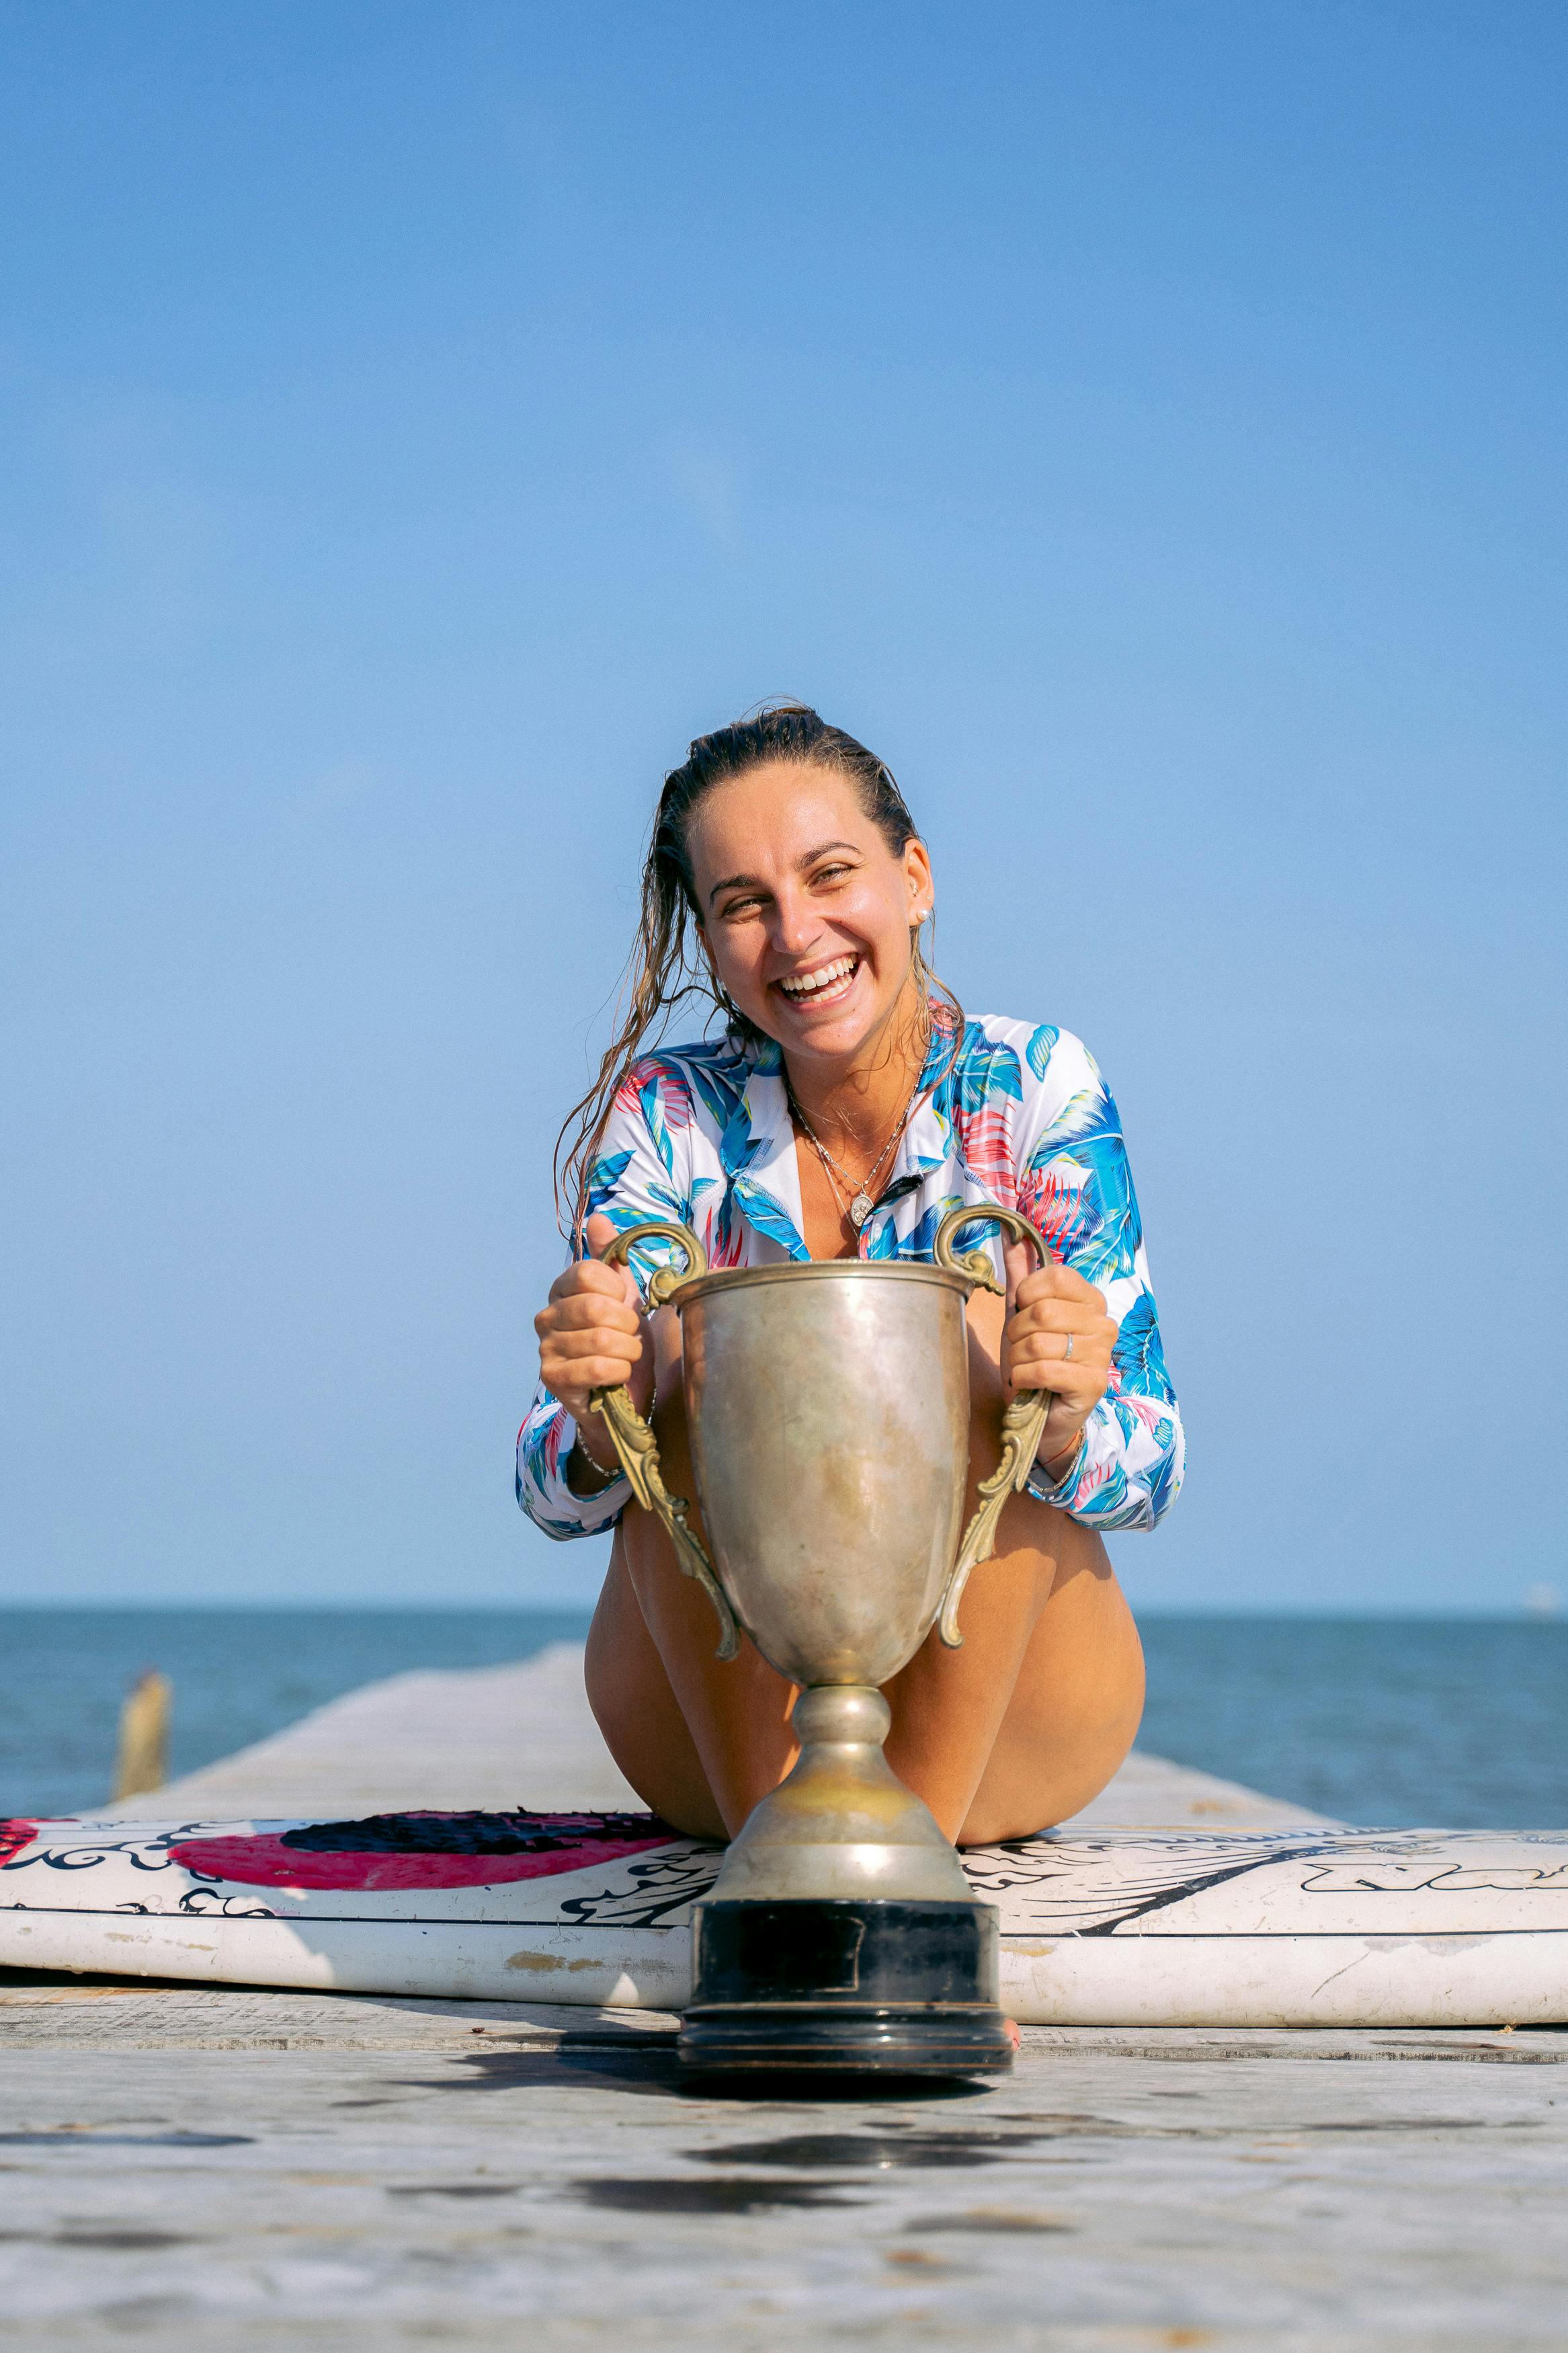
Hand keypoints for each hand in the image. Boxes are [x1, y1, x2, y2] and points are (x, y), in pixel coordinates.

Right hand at [534, 1213, 654, 1471]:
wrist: (624, 1393)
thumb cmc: (622, 1341)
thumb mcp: (625, 1295)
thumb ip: (611, 1256)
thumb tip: (597, 1218)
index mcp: (561, 1289)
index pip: (587, 1272)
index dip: (617, 1289)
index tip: (624, 1304)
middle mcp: (545, 1316)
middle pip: (595, 1307)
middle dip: (628, 1324)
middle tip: (630, 1336)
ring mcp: (545, 1348)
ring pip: (601, 1339)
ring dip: (628, 1351)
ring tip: (626, 1356)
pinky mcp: (552, 1379)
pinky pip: (598, 1368)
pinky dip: (620, 1372)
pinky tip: (619, 1375)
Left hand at [1001, 1242, 1118, 1480]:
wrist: (1040, 1415)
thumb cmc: (1033, 1360)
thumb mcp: (1022, 1313)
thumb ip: (1020, 1274)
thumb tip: (1012, 1232)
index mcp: (1091, 1300)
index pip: (1056, 1277)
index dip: (1026, 1295)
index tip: (1022, 1313)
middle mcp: (1104, 1324)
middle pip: (1043, 1311)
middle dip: (1016, 1333)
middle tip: (1018, 1349)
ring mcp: (1102, 1355)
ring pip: (1038, 1342)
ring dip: (1016, 1358)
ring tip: (1022, 1368)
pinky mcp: (1093, 1385)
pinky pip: (1044, 1369)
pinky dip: (1023, 1377)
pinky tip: (1026, 1383)